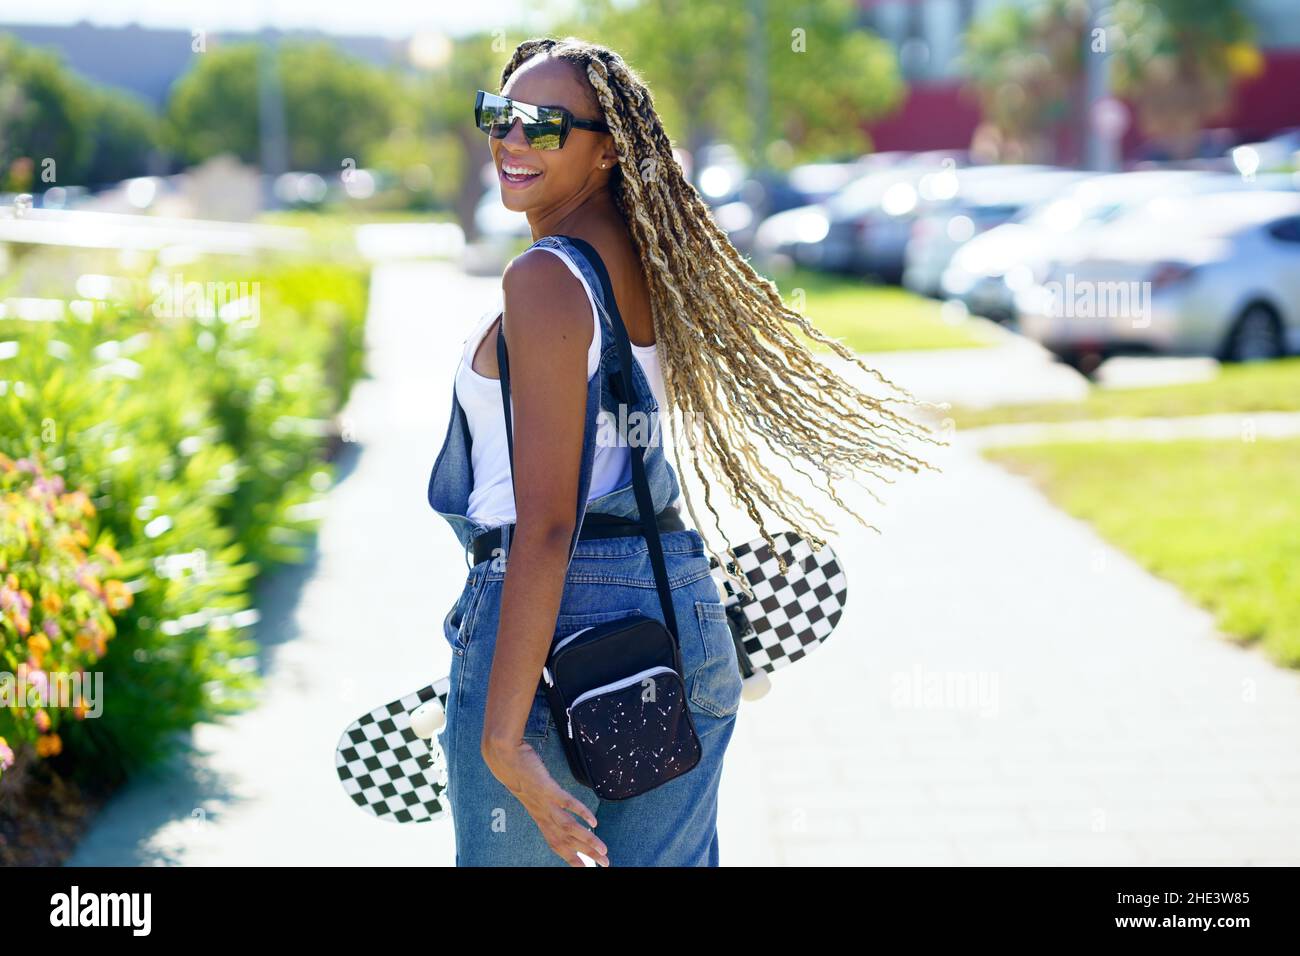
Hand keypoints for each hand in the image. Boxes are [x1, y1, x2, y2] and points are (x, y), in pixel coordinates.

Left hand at [484, 738, 609, 866]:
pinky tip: (594, 821)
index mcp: (539, 816)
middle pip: (566, 841)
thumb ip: (543, 799)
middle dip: (586, 855)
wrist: (503, 756)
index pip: (556, 843)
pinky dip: (581, 813)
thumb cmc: (517, 771)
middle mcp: (542, 814)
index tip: (585, 867)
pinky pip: (566, 803)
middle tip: (605, 864)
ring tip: (603, 850)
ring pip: (568, 828)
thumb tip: (553, 801)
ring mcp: (544, 802)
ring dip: (587, 841)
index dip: (571, 857)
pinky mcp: (547, 787)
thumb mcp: (530, 790)